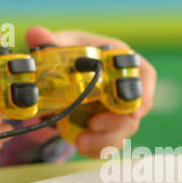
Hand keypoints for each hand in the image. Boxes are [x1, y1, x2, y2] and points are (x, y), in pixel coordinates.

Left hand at [25, 26, 157, 159]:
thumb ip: (48, 40)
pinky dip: (97, 149)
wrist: (58, 71)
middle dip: (116, 122)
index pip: (144, 74)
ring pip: (123, 131)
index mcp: (118, 59)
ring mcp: (116, 109)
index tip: (135, 111)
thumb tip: (35, 33)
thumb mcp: (59, 44)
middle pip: (135, 109)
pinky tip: (80, 146)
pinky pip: (109, 143)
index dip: (145, 93)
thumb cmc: (68, 53)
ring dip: (104, 140)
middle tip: (93, 125)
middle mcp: (122, 85)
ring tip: (79, 141)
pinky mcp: (105, 127)